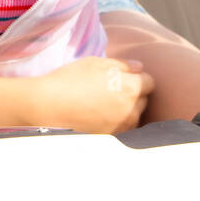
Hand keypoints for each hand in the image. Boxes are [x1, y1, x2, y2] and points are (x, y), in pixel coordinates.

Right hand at [32, 56, 153, 134]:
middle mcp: (132, 109)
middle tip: (113, 88)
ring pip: (135, 116)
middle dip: (134, 93)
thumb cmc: (71, 79)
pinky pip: (123, 128)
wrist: (49, 106)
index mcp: (131, 87)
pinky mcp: (111, 137)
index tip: (124, 76)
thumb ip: (122, 65)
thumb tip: (139, 68)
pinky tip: (101, 115)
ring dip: (127, 109)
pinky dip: (117, 121)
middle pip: (144, 100)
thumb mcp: (96, 63)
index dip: (137, 77)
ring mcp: (122, 126)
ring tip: (106, 102)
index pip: (149, 82)